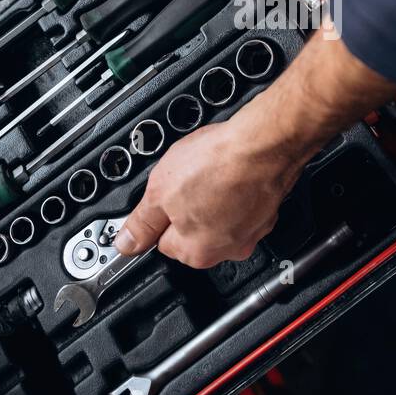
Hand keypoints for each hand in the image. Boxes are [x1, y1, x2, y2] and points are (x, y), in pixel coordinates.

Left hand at [113, 99, 308, 268]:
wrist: (265, 142)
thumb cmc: (219, 163)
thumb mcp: (160, 190)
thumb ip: (141, 223)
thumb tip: (126, 244)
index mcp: (196, 252)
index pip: (162, 243)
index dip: (158, 215)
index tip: (162, 197)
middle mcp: (227, 250)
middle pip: (193, 234)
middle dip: (186, 209)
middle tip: (186, 179)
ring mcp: (252, 231)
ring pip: (220, 218)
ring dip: (212, 199)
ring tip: (210, 172)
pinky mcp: (269, 210)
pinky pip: (243, 205)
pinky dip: (237, 191)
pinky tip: (230, 171)